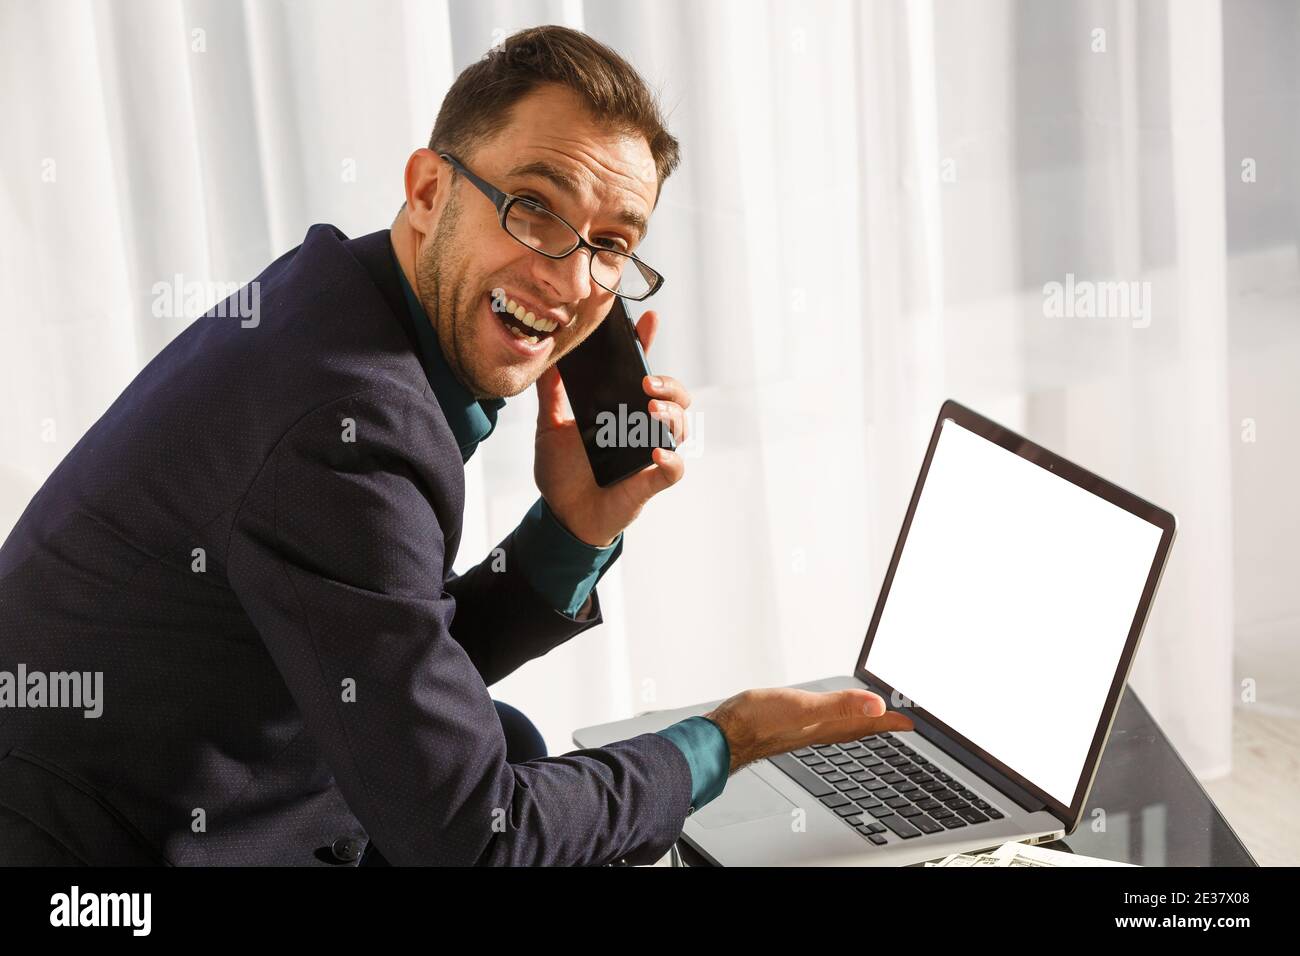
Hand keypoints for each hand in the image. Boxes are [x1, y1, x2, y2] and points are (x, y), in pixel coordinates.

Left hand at [533, 308, 691, 545]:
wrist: (562, 515)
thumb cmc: (562, 472)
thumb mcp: (550, 426)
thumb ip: (550, 394)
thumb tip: (544, 356)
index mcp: (620, 408)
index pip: (640, 371)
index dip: (647, 345)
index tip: (649, 319)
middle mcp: (640, 426)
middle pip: (674, 396)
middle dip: (668, 383)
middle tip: (646, 382)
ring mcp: (649, 452)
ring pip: (680, 426)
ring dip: (670, 414)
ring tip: (650, 409)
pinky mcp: (650, 481)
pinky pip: (674, 468)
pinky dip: (670, 459)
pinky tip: (655, 452)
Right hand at [703, 688, 915, 773]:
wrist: (725, 734)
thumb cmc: (758, 720)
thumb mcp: (804, 706)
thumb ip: (840, 705)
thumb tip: (876, 704)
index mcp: (826, 726)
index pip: (867, 725)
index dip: (890, 722)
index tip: (911, 722)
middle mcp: (818, 730)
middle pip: (858, 728)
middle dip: (879, 724)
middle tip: (897, 722)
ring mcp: (803, 729)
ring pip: (841, 727)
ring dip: (859, 723)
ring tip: (870, 719)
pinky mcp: (788, 725)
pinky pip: (822, 724)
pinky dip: (833, 720)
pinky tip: (825, 717)